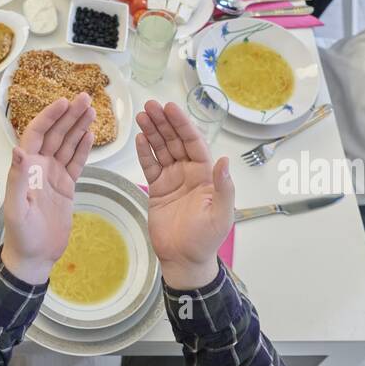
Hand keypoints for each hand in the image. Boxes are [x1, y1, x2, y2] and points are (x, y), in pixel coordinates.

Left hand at [0, 92, 94, 285]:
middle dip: (69, 115)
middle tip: (86, 97)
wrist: (34, 256)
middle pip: (55, 134)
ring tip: (92, 109)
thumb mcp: (17, 208)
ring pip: (67, 144)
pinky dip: (83, 147)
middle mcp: (39, 166)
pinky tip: (91, 133)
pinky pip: (76, 162)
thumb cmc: (22, 234)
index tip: (64, 101)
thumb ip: (18, 178)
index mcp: (26, 167)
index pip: (36, 133)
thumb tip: (18, 149)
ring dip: (78, 126)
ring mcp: (53, 175)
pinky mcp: (66, 186)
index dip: (49, 116)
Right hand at [135, 100, 233, 289]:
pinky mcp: (158, 189)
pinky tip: (139, 138)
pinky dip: (144, 152)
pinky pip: (150, 166)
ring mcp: (172, 179)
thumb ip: (224, 187)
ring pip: (161, 149)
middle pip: (175, 141)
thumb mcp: (221, 214)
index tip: (171, 109)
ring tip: (141, 116)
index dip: (182, 125)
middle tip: (151, 105)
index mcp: (206, 174)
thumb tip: (224, 161)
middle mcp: (189, 172)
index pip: (193, 142)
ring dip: (152, 132)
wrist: (184, 260)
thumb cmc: (205, 239)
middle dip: (164, 123)